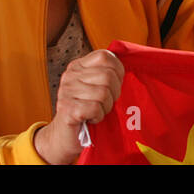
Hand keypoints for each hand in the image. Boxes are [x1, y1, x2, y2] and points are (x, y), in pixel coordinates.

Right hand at [33, 48, 123, 164]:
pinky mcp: (67, 109)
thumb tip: (128, 66)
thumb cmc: (86, 111)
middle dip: (114, 93)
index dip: (117, 70)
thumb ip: (106, 74)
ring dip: (106, 107)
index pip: (104, 56)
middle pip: (108, 76)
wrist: (65, 137)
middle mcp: (70, 76)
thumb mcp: (95, 87)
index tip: (116, 84)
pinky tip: (91, 118)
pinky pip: (95, 108)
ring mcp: (67, 91)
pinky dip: (98, 116)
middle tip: (106, 103)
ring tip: (97, 111)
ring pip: (103, 93)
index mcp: (78, 66)